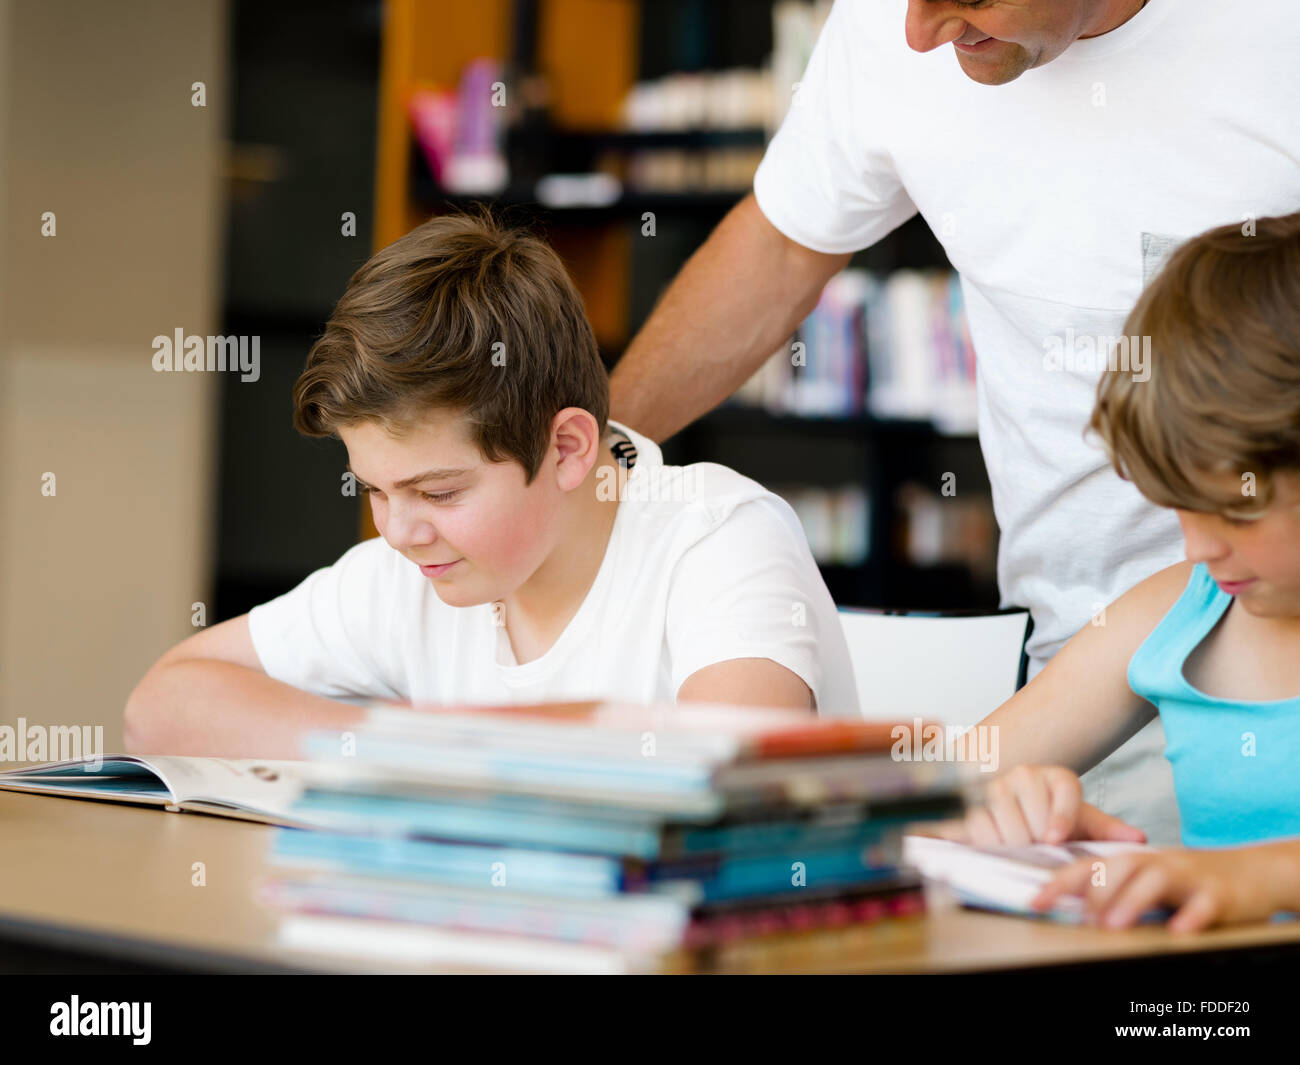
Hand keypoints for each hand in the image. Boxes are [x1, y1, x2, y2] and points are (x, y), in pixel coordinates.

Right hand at [962, 765, 1146, 846]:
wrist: (1010, 811)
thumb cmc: (1050, 820)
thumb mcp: (1081, 824)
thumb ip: (1106, 831)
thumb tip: (1138, 838)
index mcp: (1058, 778)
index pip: (1064, 791)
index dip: (1060, 818)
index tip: (1055, 839)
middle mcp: (1026, 774)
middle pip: (1034, 820)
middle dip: (1038, 844)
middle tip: (1038, 850)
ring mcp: (997, 785)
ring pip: (1008, 828)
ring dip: (1015, 848)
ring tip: (1020, 848)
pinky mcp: (972, 801)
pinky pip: (981, 829)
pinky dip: (990, 844)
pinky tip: (998, 845)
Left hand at [1033, 846, 1284, 931]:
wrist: (1249, 872)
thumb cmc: (1185, 880)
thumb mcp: (1144, 879)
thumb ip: (1109, 889)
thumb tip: (1065, 906)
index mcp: (1133, 861)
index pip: (1089, 867)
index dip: (1060, 882)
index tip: (1035, 902)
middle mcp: (1156, 863)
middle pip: (1120, 868)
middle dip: (1096, 892)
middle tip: (1082, 918)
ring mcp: (1188, 876)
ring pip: (1156, 881)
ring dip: (1132, 901)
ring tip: (1114, 925)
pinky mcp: (1219, 894)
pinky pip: (1204, 904)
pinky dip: (1191, 916)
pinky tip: (1178, 931)